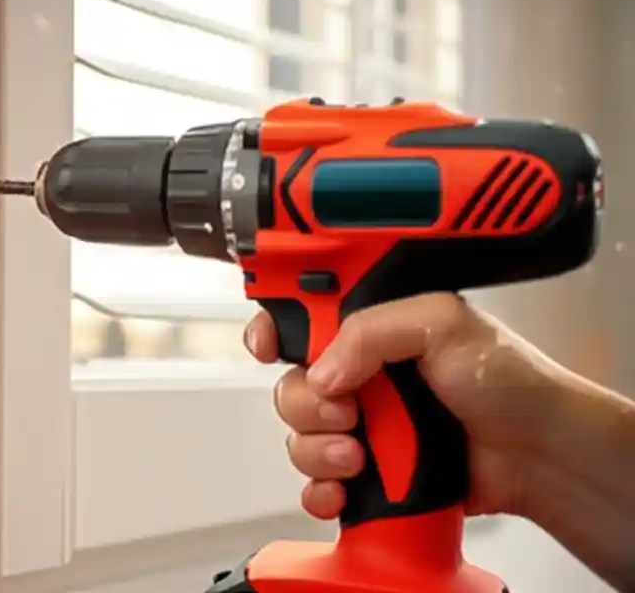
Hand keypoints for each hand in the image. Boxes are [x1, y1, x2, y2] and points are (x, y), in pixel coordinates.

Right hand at [245, 293, 567, 521]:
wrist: (540, 455)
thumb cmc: (509, 381)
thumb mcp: (442, 322)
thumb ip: (371, 330)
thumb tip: (321, 371)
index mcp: (370, 330)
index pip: (298, 321)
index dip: (273, 331)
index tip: (271, 347)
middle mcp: (360, 376)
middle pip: (290, 386)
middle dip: (306, 404)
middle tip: (349, 411)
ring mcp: (364, 427)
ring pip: (299, 437)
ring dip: (317, 450)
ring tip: (360, 455)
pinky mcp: (370, 473)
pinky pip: (318, 484)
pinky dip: (321, 490)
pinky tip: (345, 488)